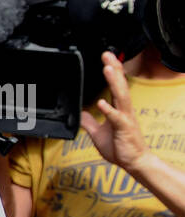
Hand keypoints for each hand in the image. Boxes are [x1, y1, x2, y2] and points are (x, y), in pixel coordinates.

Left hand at [80, 52, 149, 172]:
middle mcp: (123, 110)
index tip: (106, 58)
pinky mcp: (123, 129)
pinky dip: (109, 110)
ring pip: (120, 97)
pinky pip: (116, 118)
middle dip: (114, 69)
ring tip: (107, 69)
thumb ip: (90, 122)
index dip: (111, 71)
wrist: (133, 162)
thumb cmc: (119, 147)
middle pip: (119, 85)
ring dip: (113, 83)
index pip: (115, 86)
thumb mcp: (98, 133)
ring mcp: (125, 119)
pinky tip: (101, 103)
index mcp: (118, 109)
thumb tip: (82, 113)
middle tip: (107, 55)